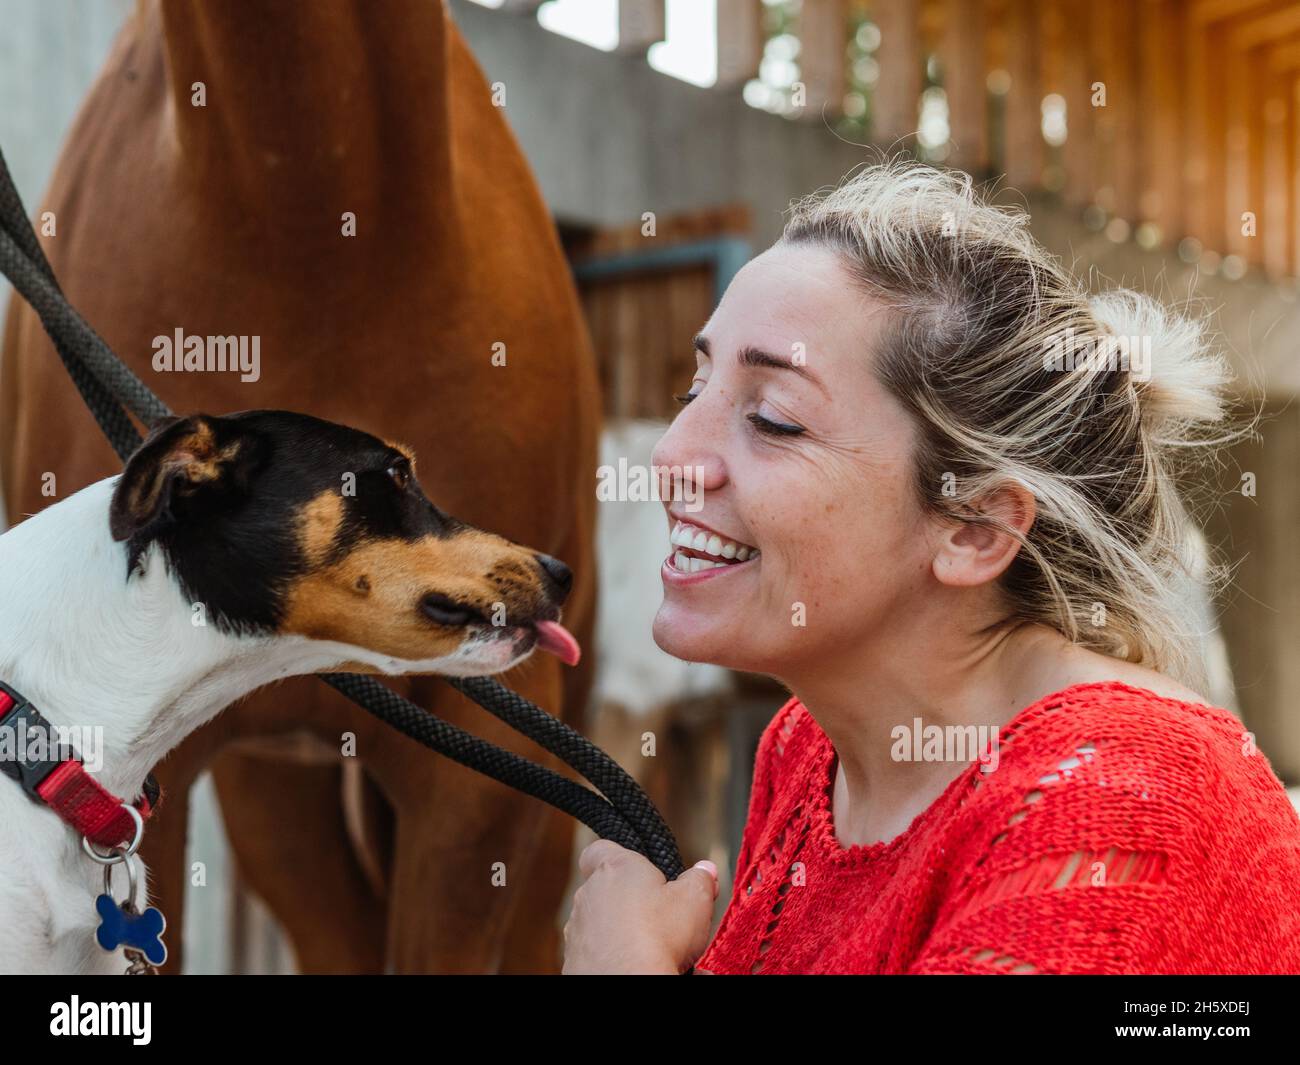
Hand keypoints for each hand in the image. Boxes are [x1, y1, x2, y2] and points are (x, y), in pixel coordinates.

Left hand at [562, 839, 718, 974]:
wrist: (626, 985)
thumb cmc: (658, 938)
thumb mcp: (694, 901)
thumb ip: (700, 879)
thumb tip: (705, 870)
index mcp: (615, 869)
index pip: (599, 850)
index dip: (618, 857)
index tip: (640, 871)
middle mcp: (589, 896)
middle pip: (608, 891)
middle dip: (633, 903)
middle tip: (663, 919)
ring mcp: (577, 931)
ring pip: (604, 926)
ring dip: (625, 934)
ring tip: (659, 953)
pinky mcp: (575, 962)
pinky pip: (600, 954)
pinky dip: (618, 959)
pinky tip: (643, 969)